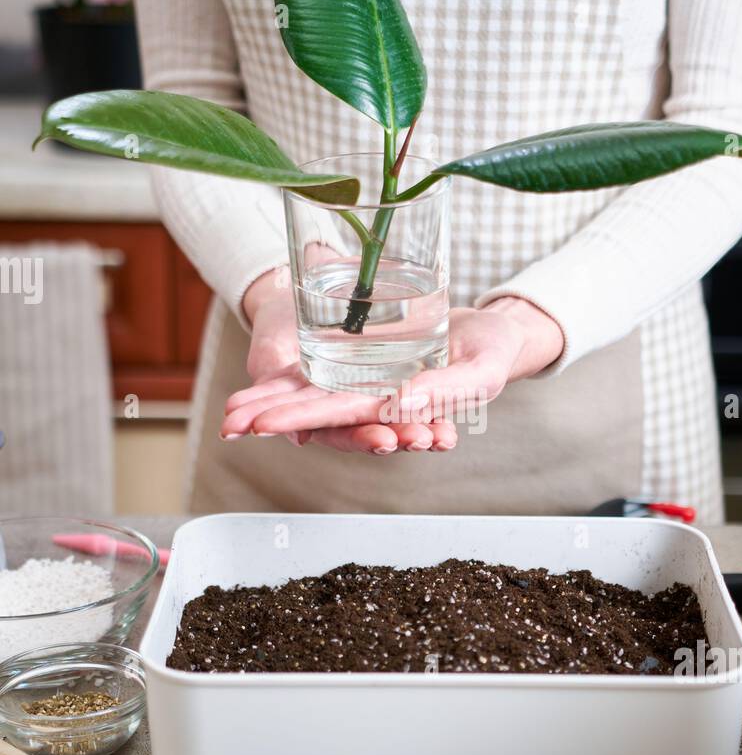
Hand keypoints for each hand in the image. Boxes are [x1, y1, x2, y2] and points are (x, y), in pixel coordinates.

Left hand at [223, 291, 562, 452]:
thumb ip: (446, 389)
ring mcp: (368, 381)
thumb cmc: (492, 352)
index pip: (345, 415)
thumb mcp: (480, 371)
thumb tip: (400, 406)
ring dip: (273, 406)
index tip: (265, 424)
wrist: (495, 329)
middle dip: (276, 419)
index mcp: (400, 409)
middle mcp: (376, 400)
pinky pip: (321, 375)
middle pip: (318, 411)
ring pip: (313, 396)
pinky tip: (253, 403)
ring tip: (232, 418)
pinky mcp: (365, 359)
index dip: (305, 418)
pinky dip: (286, 387)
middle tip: (232, 425)